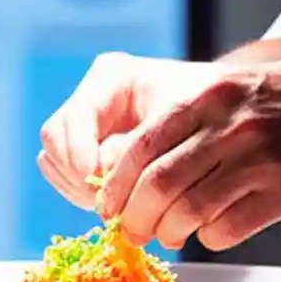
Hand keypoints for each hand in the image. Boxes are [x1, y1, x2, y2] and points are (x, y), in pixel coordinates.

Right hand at [38, 52, 250, 210]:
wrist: (225, 111)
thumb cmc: (208, 109)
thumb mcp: (179, 122)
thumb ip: (138, 148)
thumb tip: (104, 181)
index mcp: (111, 77)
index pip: (75, 117)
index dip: (79, 152)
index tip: (94, 180)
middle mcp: (91, 98)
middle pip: (56, 142)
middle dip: (79, 177)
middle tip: (107, 204)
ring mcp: (84, 126)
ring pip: (54, 163)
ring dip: (79, 189)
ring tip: (115, 204)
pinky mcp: (85, 152)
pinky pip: (65, 177)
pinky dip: (83, 194)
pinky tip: (114, 201)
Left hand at [40, 51, 280, 250]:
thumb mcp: (235, 88)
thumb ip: (191, 121)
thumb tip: (139, 171)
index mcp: (211, 96)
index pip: (142, 146)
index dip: (116, 183)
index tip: (108, 204)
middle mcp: (230, 127)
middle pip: (158, 185)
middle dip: (135, 218)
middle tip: (133, 231)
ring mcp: (259, 161)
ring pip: (189, 212)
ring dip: (170, 232)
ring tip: (171, 235)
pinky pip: (228, 229)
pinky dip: (210, 238)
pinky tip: (213, 232)